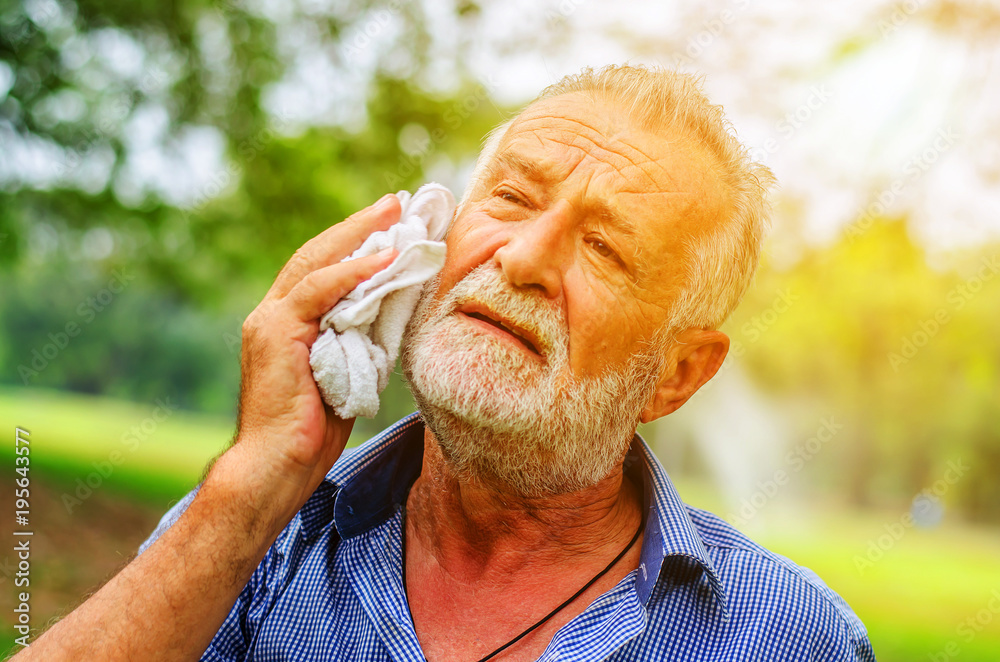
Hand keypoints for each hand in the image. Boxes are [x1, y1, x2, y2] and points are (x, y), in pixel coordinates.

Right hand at [220, 194, 400, 522]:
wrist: (276, 468)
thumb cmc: (312, 430)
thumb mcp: (348, 373)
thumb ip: (361, 340)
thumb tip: (396, 315)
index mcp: (288, 324)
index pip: (322, 269)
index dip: (355, 244)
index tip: (392, 224)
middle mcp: (273, 314)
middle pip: (318, 254)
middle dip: (359, 226)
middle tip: (396, 201)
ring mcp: (270, 321)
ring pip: (316, 263)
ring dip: (359, 235)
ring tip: (394, 212)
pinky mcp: (275, 334)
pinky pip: (318, 291)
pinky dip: (352, 272)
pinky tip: (383, 256)